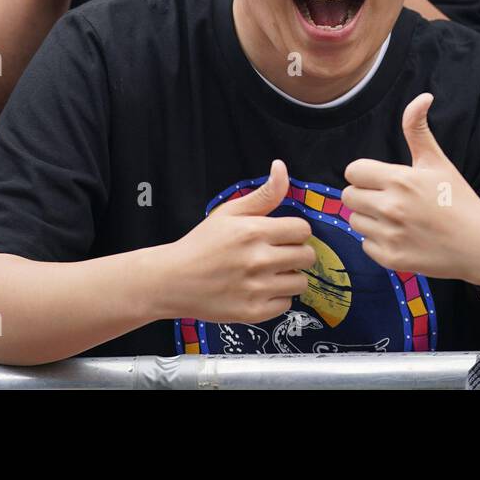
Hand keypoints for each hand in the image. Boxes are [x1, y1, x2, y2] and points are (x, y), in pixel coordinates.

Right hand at [167, 159, 315, 323]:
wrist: (172, 281)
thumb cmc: (202, 244)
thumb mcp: (230, 212)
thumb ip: (263, 194)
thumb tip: (281, 167)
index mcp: (254, 231)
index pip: (303, 230)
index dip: (294, 232)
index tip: (282, 236)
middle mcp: (258, 260)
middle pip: (307, 256)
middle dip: (296, 253)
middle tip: (277, 254)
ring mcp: (256, 288)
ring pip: (301, 282)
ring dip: (289, 276)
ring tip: (269, 273)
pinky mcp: (253, 312)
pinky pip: (287, 304)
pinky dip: (277, 297)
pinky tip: (260, 289)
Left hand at [343, 93, 479, 285]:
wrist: (479, 244)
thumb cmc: (458, 199)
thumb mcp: (437, 162)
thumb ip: (418, 129)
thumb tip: (422, 97)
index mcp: (400, 179)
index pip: (353, 171)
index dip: (365, 174)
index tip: (382, 179)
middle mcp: (391, 207)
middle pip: (348, 196)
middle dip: (364, 195)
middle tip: (388, 198)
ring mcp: (390, 235)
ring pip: (355, 221)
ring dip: (370, 219)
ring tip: (396, 218)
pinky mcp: (390, 259)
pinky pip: (366, 244)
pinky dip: (378, 241)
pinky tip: (401, 236)